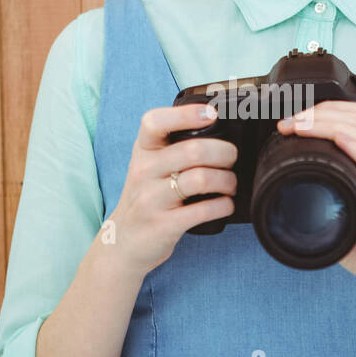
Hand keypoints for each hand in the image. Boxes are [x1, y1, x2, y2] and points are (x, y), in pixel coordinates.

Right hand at [108, 103, 237, 276]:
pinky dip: (224, 205)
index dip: (185, 114)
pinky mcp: (163, 225)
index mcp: (142, 151)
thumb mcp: (149, 166)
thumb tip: (218, 128)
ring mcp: (151, 200)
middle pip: (193, 150)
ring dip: (227, 180)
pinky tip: (225, 204)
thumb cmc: (147, 197)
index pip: (155, 122)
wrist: (123, 242)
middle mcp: (143, 172)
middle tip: (232, 159)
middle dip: (225, 153)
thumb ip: (173, 148)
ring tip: (230, 185)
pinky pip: (204, 210)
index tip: (211, 115)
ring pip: (201, 179)